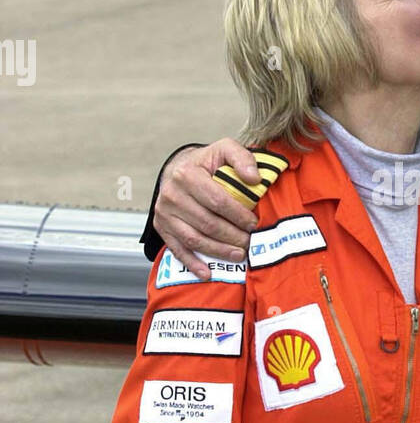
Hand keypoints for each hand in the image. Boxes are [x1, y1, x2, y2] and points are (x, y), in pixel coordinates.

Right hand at [154, 139, 259, 277]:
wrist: (179, 169)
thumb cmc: (207, 162)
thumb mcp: (224, 149)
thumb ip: (242, 158)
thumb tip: (254, 178)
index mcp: (187, 174)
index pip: (217, 200)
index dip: (238, 215)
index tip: (254, 223)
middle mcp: (172, 194)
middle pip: (207, 223)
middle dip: (232, 236)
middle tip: (250, 243)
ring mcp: (165, 213)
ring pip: (194, 238)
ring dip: (218, 251)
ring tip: (239, 255)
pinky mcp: (162, 227)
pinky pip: (177, 249)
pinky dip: (193, 263)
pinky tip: (207, 272)